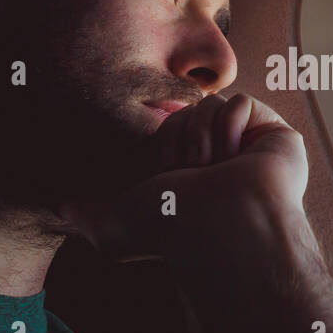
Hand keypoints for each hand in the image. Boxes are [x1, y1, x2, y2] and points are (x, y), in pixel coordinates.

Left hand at [56, 92, 310, 264]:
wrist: (226, 227)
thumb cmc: (175, 230)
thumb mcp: (116, 227)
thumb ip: (86, 215)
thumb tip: (59, 206)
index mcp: (187, 172)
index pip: (164, 126)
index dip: (160, 144)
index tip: (168, 176)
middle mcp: (217, 157)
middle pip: (185, 111)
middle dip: (182, 141)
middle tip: (196, 175)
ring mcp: (247, 146)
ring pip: (210, 105)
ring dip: (205, 138)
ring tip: (219, 170)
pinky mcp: (273, 134)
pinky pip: (241, 102)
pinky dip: (233, 127)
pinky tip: (240, 157)